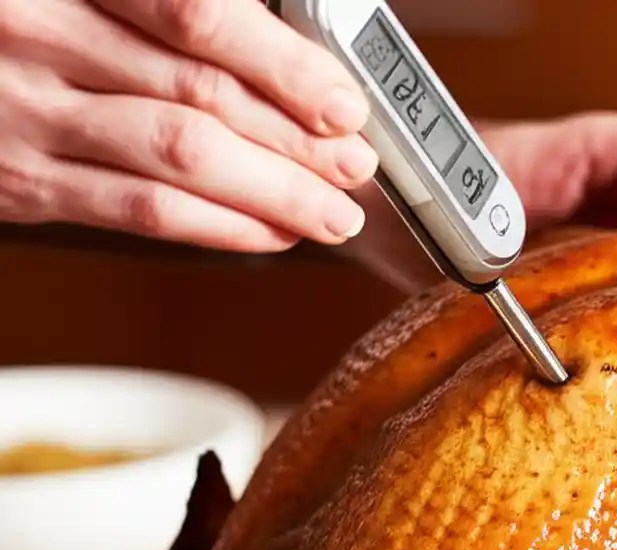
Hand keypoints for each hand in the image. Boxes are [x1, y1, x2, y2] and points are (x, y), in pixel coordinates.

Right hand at [0, 0, 377, 251]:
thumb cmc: (27, 22)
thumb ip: (173, 10)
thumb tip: (292, 58)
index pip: (196, 13)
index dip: (283, 65)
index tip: (343, 104)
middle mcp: (39, 32)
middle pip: (202, 91)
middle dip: (297, 138)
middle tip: (356, 165)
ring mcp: (26, 111)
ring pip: (181, 156)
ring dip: (274, 192)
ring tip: (332, 212)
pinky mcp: (24, 183)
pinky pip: (141, 210)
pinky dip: (221, 225)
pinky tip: (273, 232)